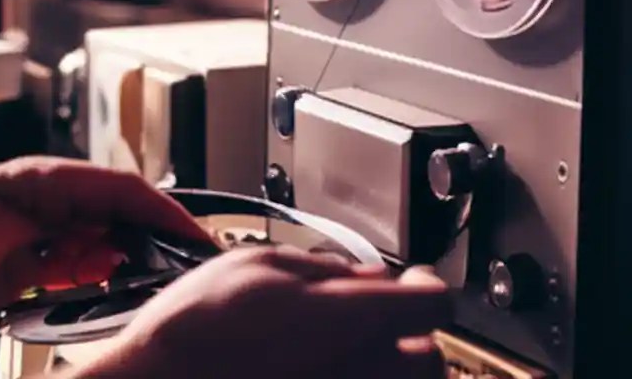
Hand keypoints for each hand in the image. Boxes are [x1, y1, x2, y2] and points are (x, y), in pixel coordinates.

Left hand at [0, 157, 210, 329]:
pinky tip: (110, 285)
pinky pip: (78, 270)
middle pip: (116, 214)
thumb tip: (100, 235)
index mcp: (40, 179)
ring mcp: (39, 236)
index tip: (189, 231)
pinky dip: (97, 277)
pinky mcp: (29, 268)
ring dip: (126, 258)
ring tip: (152, 277)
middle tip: (183, 260)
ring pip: (101, 243)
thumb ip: (50, 226)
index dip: (159, 208)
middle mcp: (45, 203)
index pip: (116, 188)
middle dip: (151, 234)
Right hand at [76, 246, 451, 378]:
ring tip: (350, 356)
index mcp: (353, 318)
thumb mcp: (255, 264)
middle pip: (431, 359)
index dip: (428, 286)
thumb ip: (323, 267)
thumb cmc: (195, 330)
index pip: (437, 303)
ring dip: (389, 370)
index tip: (414, 283)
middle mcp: (364, 371)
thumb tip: (366, 275)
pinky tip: (321, 373)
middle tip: (379, 324)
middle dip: (412, 338)